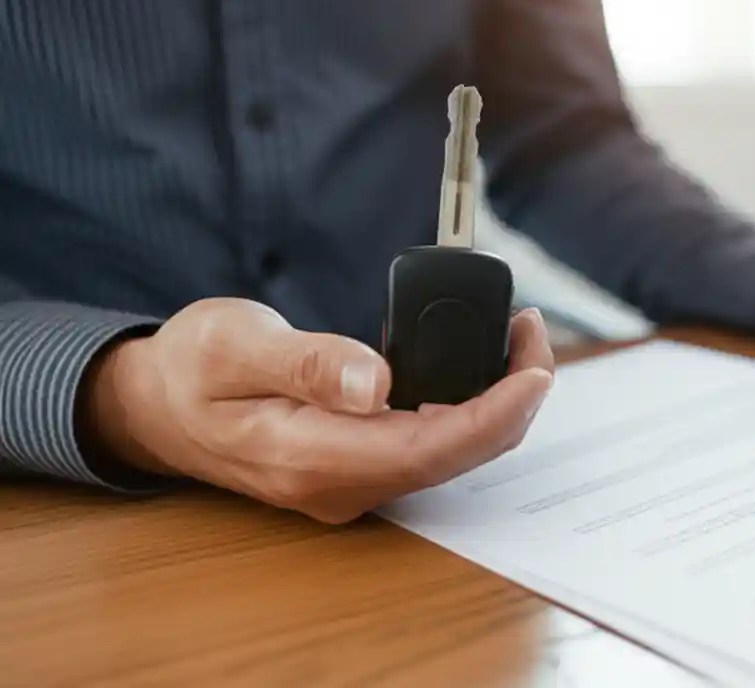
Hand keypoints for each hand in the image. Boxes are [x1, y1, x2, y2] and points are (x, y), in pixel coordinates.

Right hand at [84, 298, 553, 522]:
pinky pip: (431, 443)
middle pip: (458, 454)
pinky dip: (468, 406)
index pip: (432, 447)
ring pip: (451, 451)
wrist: (156, 407)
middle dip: (513, 396)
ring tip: (514, 337)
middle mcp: (342, 484)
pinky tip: (478, 365)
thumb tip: (376, 384)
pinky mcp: (358, 465)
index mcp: (313, 460)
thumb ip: (307, 363)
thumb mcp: (233, 346)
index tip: (537, 367)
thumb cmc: (190, 370)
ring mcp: (352, 481)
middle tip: (531, 329)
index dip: (497, 412)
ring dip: (496, 401)